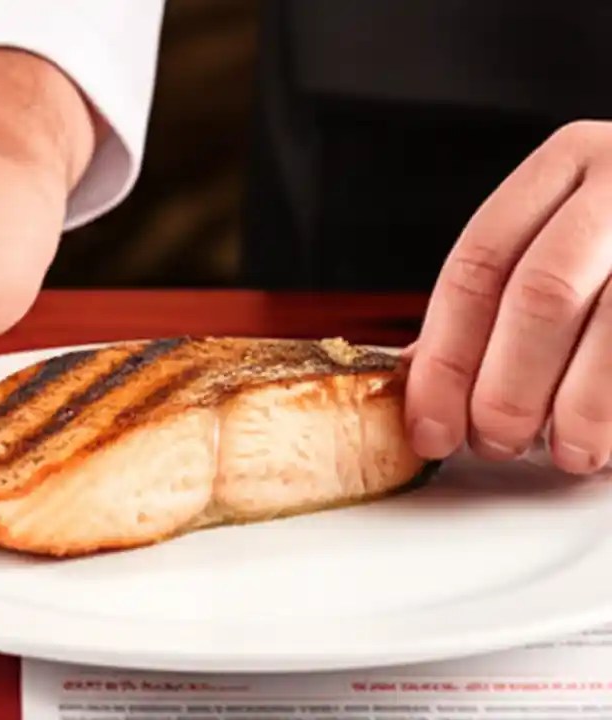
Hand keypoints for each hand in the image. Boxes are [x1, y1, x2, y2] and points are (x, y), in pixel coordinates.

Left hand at [406, 120, 611, 473]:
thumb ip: (496, 302)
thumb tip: (419, 385)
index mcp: (567, 165)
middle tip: (498, 442)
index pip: (478, 266)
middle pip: (541, 295)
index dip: (446, 360)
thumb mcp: (562, 239)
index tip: (431, 427)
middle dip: (508, 388)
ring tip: (568, 452)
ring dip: (579, 410)